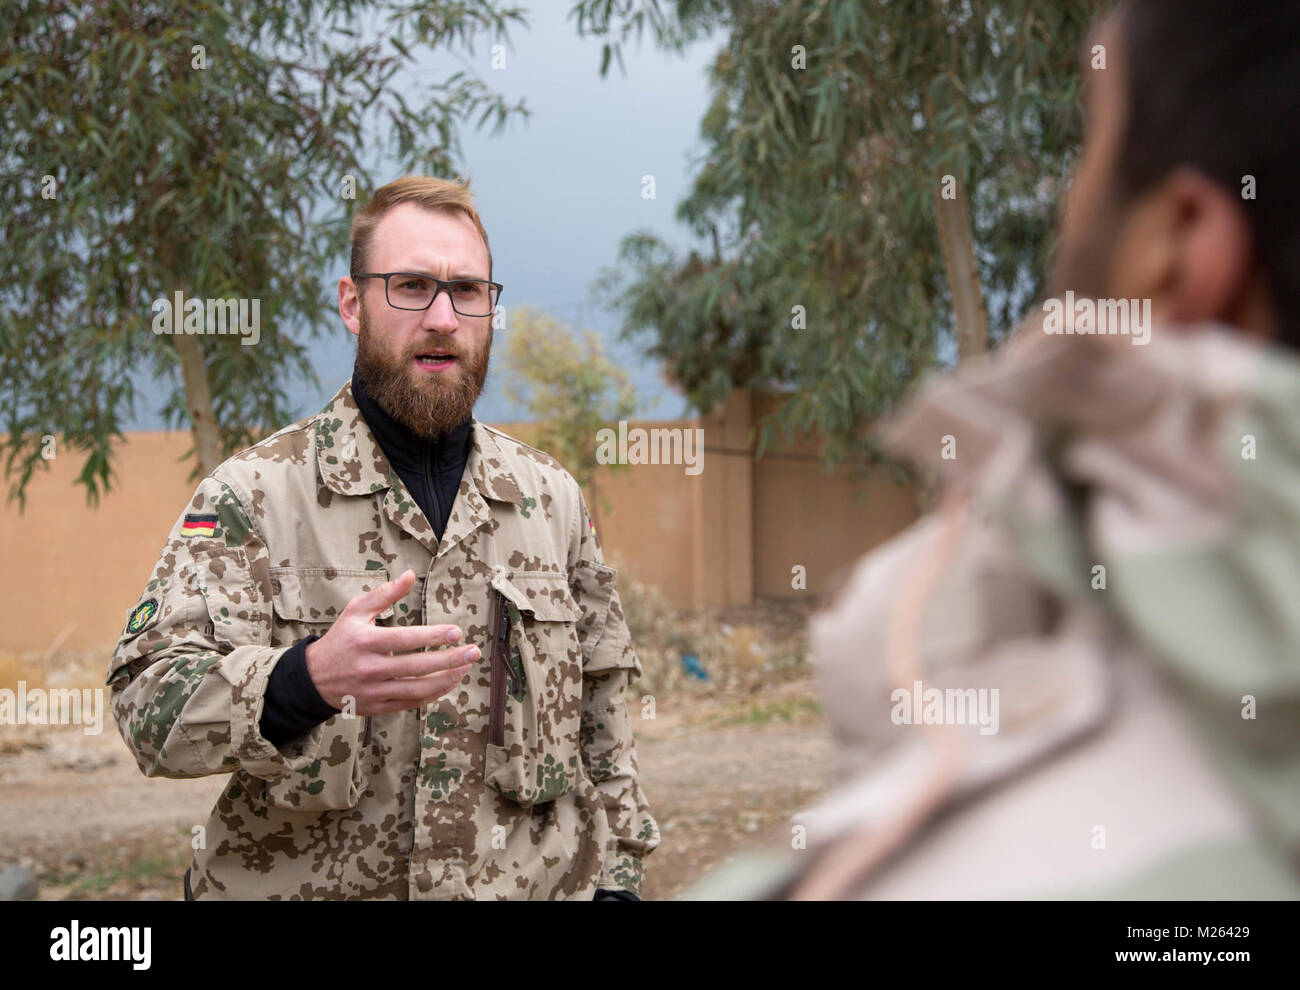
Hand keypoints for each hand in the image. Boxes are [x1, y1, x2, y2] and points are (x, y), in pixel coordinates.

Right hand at [304, 569, 479, 715]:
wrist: (314, 678)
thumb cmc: (341, 639)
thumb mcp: (356, 611)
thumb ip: (384, 594)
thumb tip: (410, 575)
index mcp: (366, 642)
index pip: (405, 640)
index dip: (432, 636)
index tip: (457, 632)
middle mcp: (370, 668)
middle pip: (416, 666)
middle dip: (449, 660)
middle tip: (473, 652)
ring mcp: (374, 690)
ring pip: (417, 689)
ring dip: (446, 679)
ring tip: (465, 667)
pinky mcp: (378, 706)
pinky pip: (410, 703)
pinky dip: (433, 694)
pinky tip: (449, 682)